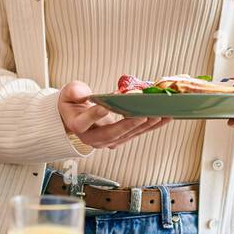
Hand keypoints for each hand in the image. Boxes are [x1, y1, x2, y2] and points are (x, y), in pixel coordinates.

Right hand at [58, 81, 172, 148]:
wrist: (76, 116)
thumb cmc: (73, 103)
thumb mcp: (68, 93)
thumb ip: (74, 92)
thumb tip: (83, 94)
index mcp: (78, 126)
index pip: (85, 122)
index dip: (95, 115)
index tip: (105, 106)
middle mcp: (93, 138)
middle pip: (111, 134)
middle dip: (129, 124)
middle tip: (143, 114)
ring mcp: (108, 141)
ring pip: (128, 135)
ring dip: (146, 125)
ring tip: (160, 114)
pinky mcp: (121, 138)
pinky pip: (137, 133)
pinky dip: (151, 126)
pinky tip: (164, 118)